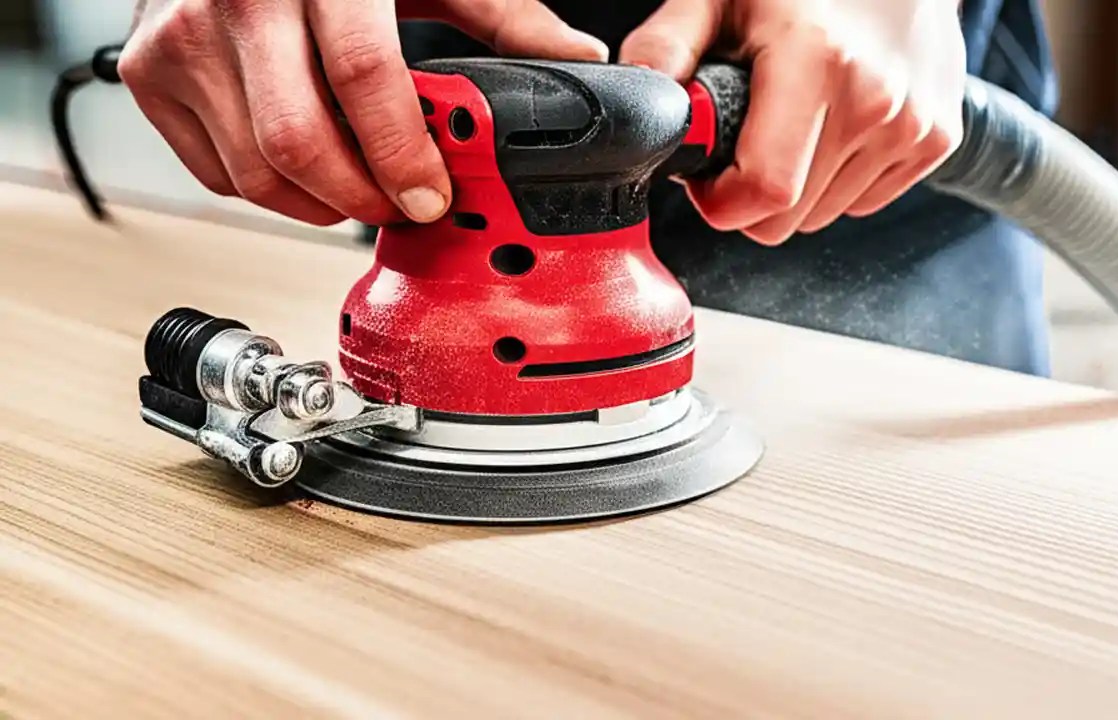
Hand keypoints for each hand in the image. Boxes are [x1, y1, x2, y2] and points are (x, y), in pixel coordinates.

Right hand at [119, 0, 607, 225]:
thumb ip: (501, 17)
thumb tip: (576, 64)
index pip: (363, 81)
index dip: (403, 157)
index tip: (432, 199)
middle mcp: (238, 0)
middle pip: (298, 145)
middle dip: (360, 199)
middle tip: (400, 207)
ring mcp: (181, 38)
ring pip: (253, 173)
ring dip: (318, 205)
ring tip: (359, 190)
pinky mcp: (149, 72)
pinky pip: (217, 171)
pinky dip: (268, 189)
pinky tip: (305, 166)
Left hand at [620, 0, 965, 245]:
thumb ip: (668, 45)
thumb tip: (634, 100)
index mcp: (817, 62)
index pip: (765, 191)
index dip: (720, 202)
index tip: (707, 178)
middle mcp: (875, 100)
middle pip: (788, 220)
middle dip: (749, 200)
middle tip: (741, 147)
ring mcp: (912, 125)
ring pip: (822, 217)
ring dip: (794, 189)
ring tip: (789, 128)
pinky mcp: (936, 140)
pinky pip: (862, 202)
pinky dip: (836, 181)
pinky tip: (831, 130)